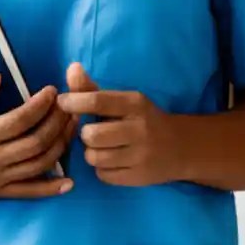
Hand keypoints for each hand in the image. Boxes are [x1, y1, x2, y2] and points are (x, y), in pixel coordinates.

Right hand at [0, 72, 75, 199]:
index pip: (20, 121)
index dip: (41, 105)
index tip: (52, 90)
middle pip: (35, 143)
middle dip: (57, 123)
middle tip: (68, 106)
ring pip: (37, 165)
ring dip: (60, 146)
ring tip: (71, 127)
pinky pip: (28, 193)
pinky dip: (50, 189)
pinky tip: (69, 181)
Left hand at [57, 63, 179, 186]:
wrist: (181, 147)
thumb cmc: (143, 119)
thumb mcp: (124, 100)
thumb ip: (93, 88)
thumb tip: (71, 67)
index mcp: (135, 104)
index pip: (97, 101)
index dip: (73, 102)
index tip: (62, 103)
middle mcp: (139, 129)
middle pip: (91, 135)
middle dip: (86, 134)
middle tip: (93, 132)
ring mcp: (140, 156)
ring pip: (94, 157)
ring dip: (92, 153)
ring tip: (102, 147)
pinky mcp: (139, 177)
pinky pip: (103, 174)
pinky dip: (102, 168)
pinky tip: (113, 160)